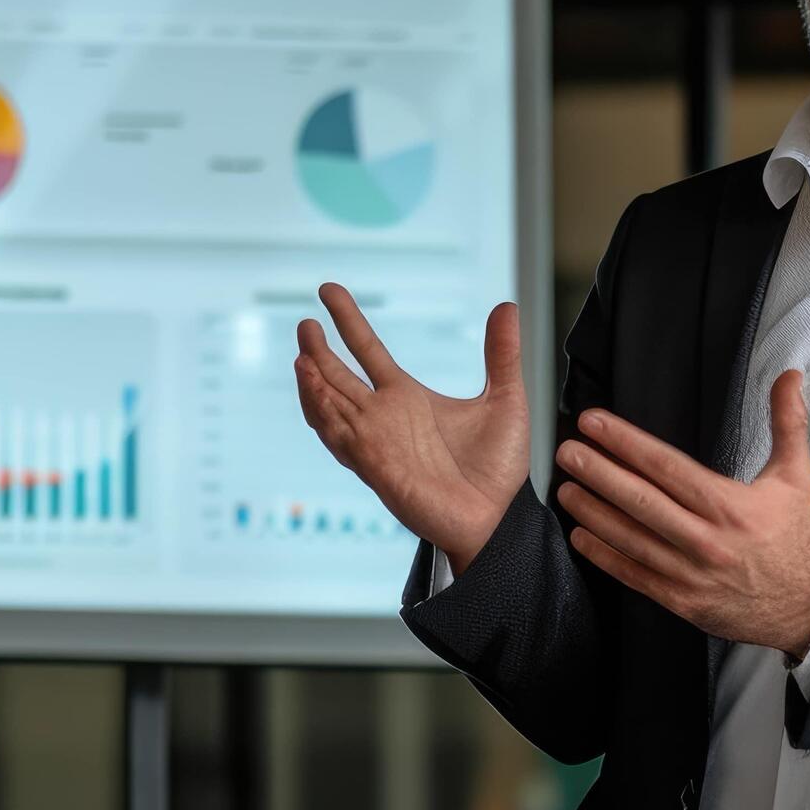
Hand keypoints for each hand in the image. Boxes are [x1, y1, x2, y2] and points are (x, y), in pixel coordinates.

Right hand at [297, 286, 528, 573]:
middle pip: (337, 377)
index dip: (346, 320)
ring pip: (330, 408)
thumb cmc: (496, 469)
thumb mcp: (505, 400)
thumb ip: (501, 354)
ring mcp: (375, 443)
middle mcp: (383, 417)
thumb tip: (506, 306)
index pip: (366, 350)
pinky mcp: (377, 468)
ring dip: (313, 384)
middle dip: (318, 351)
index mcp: (406, 398)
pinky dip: (325, 414)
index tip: (327, 291)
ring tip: (303, 355)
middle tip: (305, 322)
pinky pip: (342, 438)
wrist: (498, 518)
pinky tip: (316, 391)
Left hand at [554, 370, 809, 659]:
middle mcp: (705, 539)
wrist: (808, 607)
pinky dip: (604, 556)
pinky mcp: (681, 600)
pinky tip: (581, 537)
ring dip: (593, 512)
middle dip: (598, 473)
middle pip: (641, 500)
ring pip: (631, 538)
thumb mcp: (797, 477)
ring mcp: (690, 573)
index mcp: (728, 505)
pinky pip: (634, 575)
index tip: (596, 425)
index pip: (666, 466)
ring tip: (566, 489)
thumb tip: (789, 377)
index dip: (626, 443)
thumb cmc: (795, 541)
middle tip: (567, 452)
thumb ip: (788, 423)